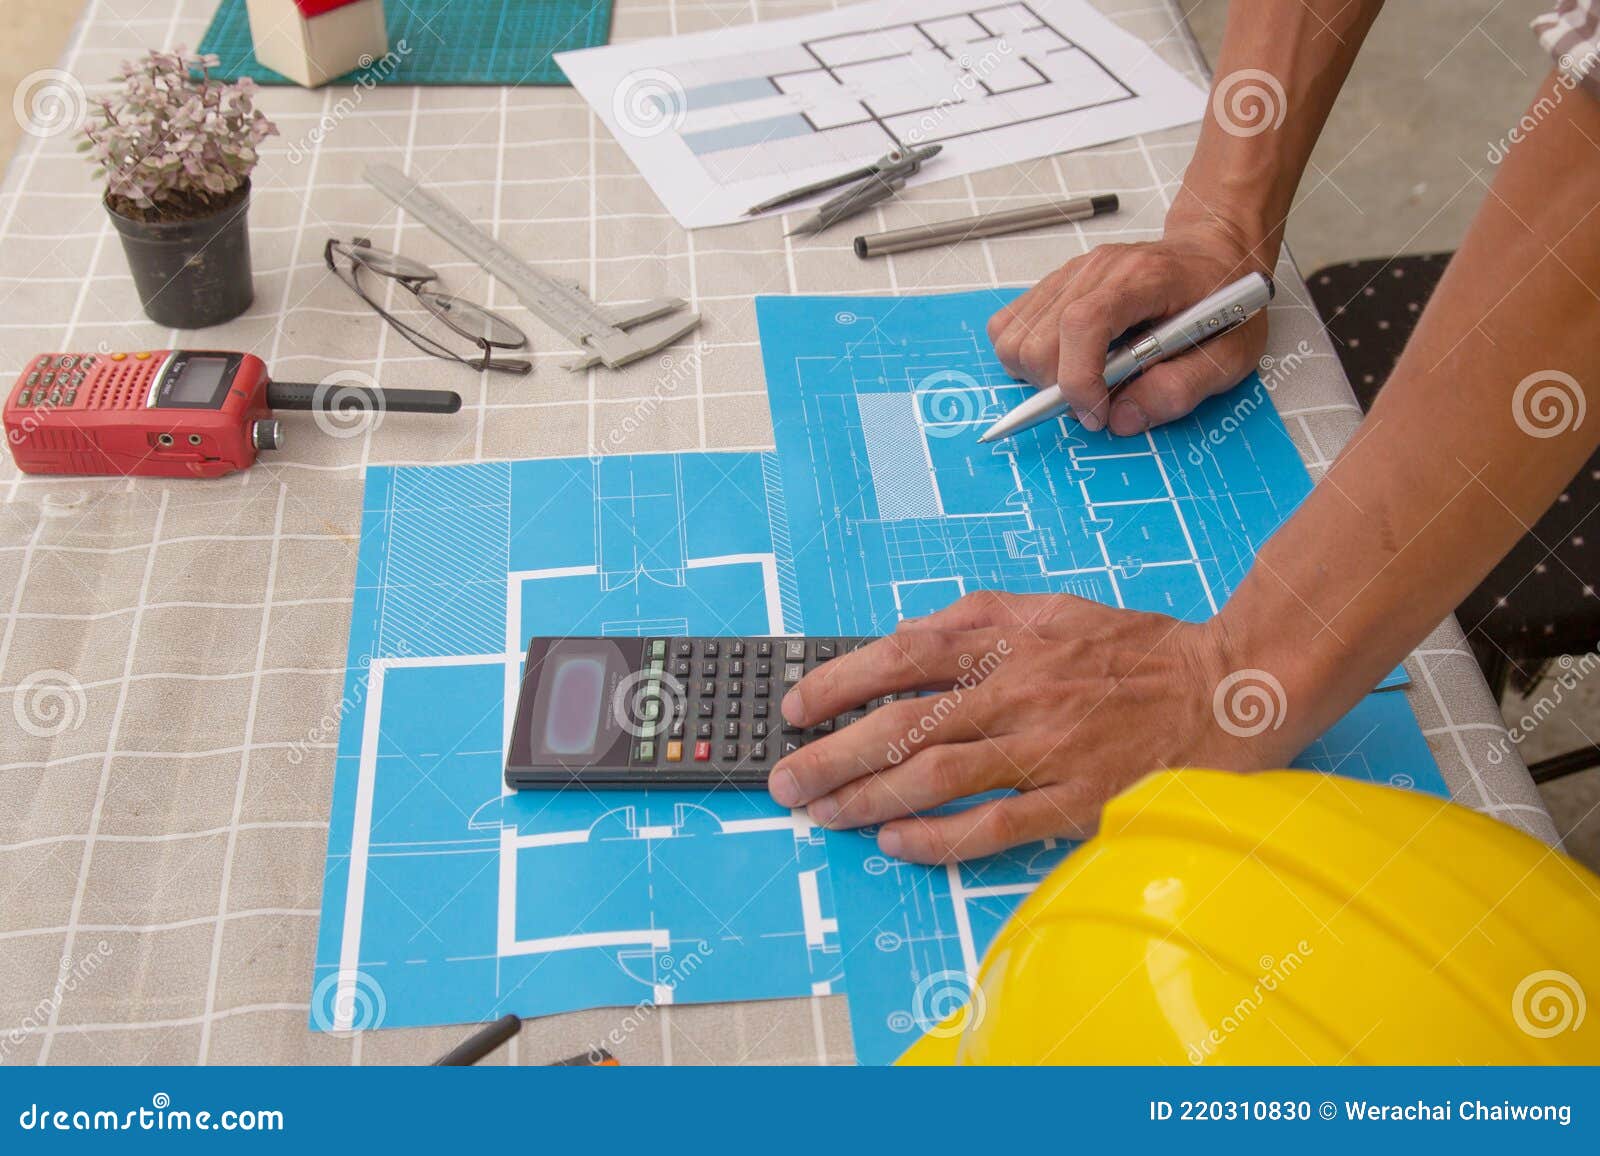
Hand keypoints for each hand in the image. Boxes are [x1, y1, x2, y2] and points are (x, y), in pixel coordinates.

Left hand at [767, 591, 1292, 862]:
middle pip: (903, 725)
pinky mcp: (1074, 800)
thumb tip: (903, 636)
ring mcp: (1045, 748)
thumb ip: (975, 616)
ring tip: (822, 815)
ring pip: (935, 777)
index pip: (901, 657)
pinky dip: (938, 837)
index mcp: (1006, 640)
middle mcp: (1017, 691)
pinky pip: (992, 824)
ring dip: (868, 799)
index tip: (793, 709)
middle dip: (832, 755)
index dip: (838, 683)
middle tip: (785, 782)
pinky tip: (896, 844)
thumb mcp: (1050, 606)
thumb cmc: (1134, 650)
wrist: (1226, 687)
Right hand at [986, 221, 1270, 435]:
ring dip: (1038, 377)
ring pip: (1012, 338)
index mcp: (1144, 279)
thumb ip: (1179, 390)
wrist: (1214, 254)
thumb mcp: (1230, 357)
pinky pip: (1008, 327)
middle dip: (1058, 390)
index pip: (1084, 324)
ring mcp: (1070, 274)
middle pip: (1037, 341)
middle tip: (1098, 402)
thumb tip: (1120, 419)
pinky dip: (1026, 358)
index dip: (1079, 380)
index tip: (1097, 414)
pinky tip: (1065, 363)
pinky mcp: (1054, 284)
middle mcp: (1097, 270)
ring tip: (1082, 381)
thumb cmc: (1223, 303)